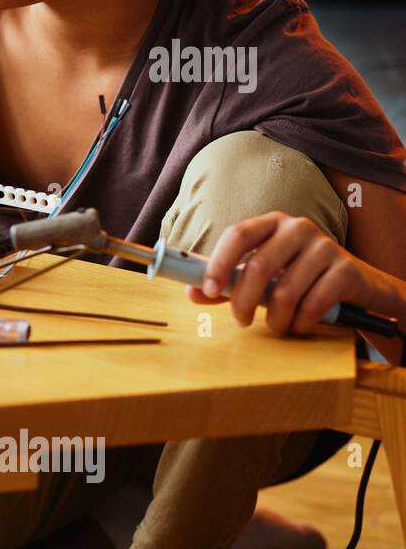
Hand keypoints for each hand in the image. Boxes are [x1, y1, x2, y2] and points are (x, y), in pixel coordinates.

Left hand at [189, 211, 380, 333]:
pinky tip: (300, 324)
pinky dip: (301, 322)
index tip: (209, 290)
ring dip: (275, 318)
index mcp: (271, 223)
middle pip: (258, 266)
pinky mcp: (345, 269)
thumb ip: (229, 283)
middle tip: (240, 320)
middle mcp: (297, 228)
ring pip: (285, 291)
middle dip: (243, 301)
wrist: (355, 284)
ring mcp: (324, 246)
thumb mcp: (263, 276)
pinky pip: (313, 304)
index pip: (237, 234)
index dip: (219, 263)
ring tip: (277, 325)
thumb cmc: (299, 277)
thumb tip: (193, 293)